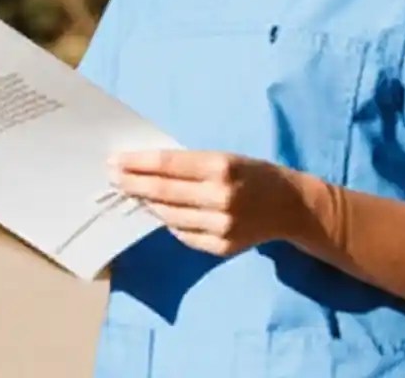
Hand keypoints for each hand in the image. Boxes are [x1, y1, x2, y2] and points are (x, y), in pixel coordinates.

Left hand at [109, 150, 308, 256]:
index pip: (167, 165)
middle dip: (133, 184)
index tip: (115, 161)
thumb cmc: (252, 173)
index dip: (137, 164)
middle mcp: (221, 197)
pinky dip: (170, 223)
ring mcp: (221, 226)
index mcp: (221, 167)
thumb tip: (143, 168)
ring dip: (148, 205)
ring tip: (136, 194)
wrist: (291, 206)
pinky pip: (183, 235)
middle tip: (113, 177)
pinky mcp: (222, 247)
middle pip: (163, 192)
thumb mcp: (225, 157)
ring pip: (169, 216)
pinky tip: (163, 212)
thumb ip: (189, 164)